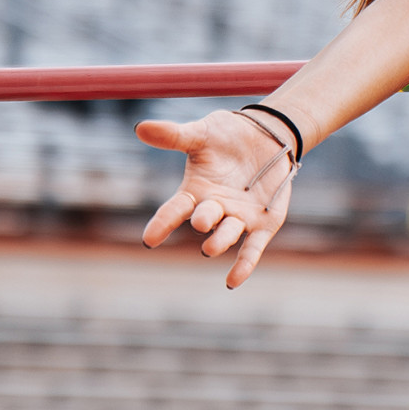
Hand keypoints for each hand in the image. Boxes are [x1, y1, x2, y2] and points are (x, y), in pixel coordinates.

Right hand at [137, 111, 296, 287]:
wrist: (267, 135)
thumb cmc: (228, 135)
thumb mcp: (202, 133)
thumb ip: (175, 136)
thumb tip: (140, 127)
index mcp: (195, 190)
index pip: (174, 209)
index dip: (162, 223)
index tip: (149, 239)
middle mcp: (214, 209)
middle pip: (204, 221)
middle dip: (203, 221)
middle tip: (201, 220)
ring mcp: (239, 219)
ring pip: (227, 235)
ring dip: (220, 241)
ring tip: (210, 247)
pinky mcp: (264, 224)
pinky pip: (252, 249)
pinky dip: (243, 265)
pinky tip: (232, 282)